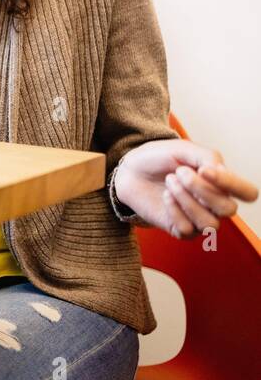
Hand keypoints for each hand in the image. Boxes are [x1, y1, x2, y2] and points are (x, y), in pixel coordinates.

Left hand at [114, 138, 257, 237]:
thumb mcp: (185, 150)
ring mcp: (199, 218)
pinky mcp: (181, 229)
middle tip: (179, 173)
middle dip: (202, 190)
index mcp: (222, 183)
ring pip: (210, 223)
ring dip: (186, 200)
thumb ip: (208, 158)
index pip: (248, 193)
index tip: (203, 170)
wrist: (131, 169)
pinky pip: (188, 230)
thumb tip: (221, 174)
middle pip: (229, 209)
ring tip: (169, 182)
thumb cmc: (159, 158)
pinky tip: (165, 197)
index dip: (231, 183)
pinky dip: (175, 211)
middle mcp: (215, 203)